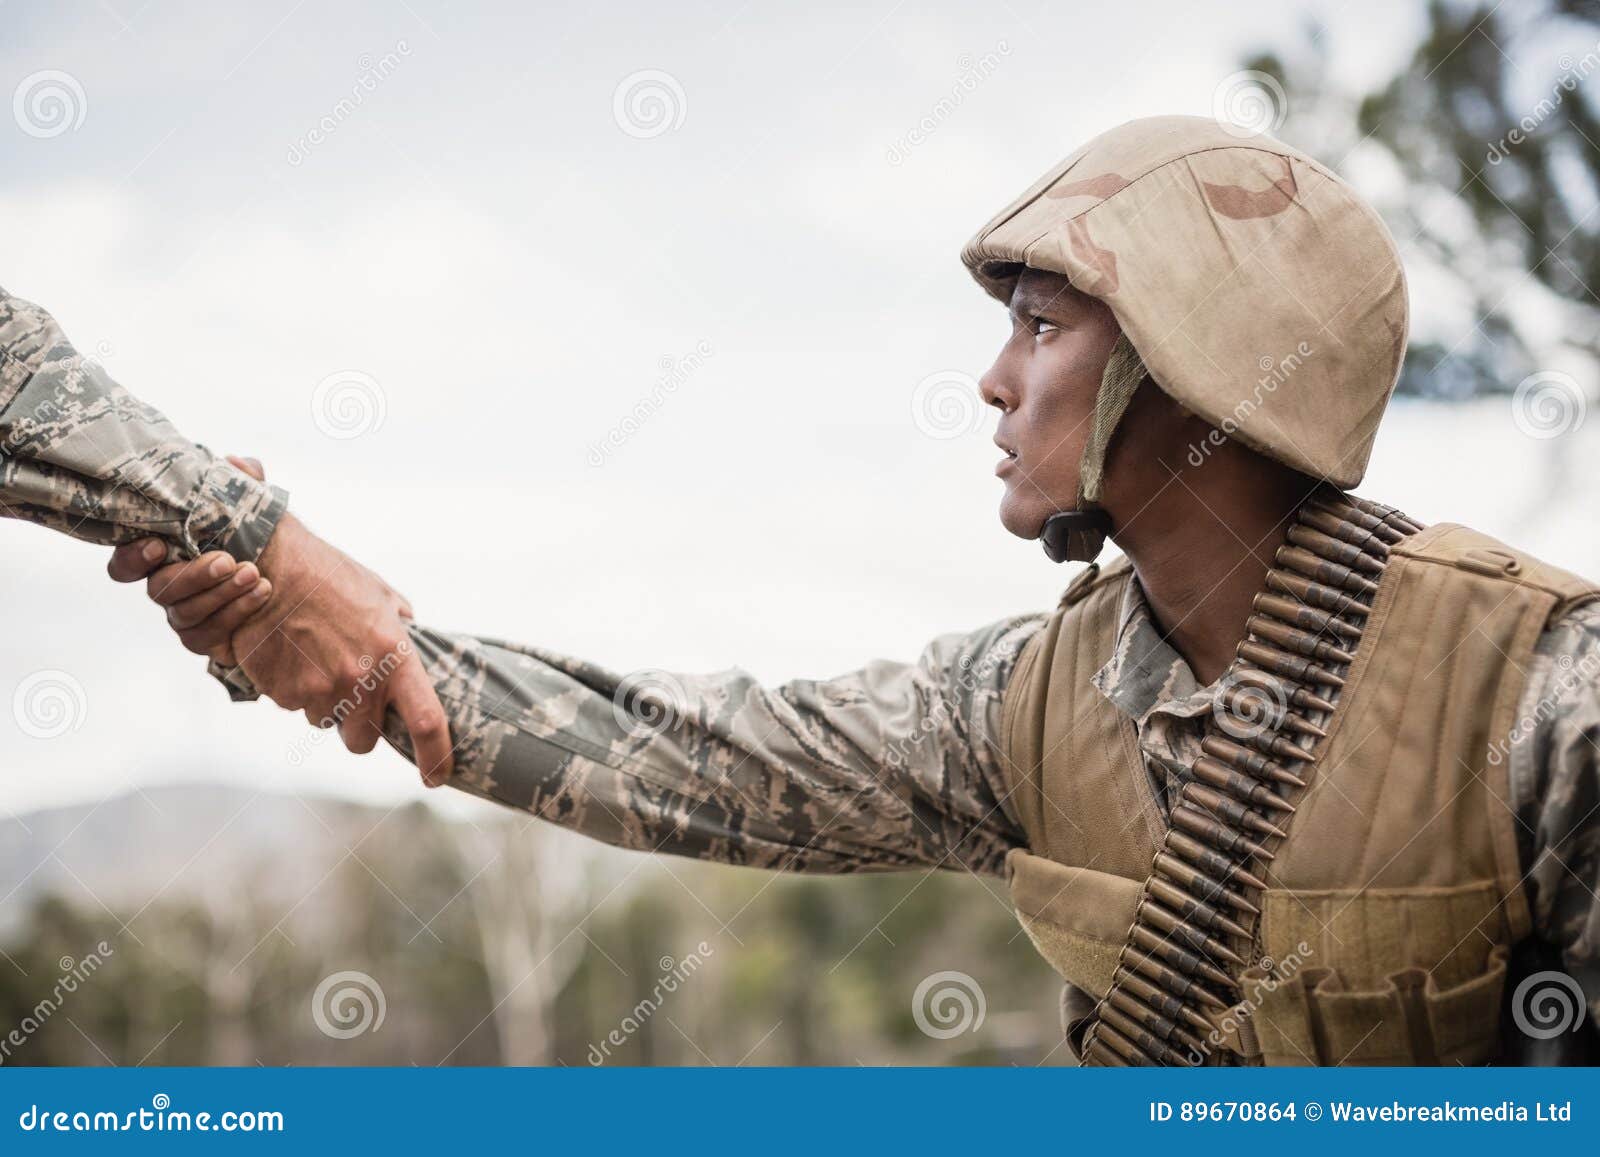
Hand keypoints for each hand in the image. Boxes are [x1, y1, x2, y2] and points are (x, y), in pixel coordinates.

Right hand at [108, 457, 454, 785]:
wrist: (269, 562)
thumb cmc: (331, 576)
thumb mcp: (382, 598)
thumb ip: (404, 631)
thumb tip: (415, 651)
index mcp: (395, 656)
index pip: (426, 721)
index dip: (436, 756)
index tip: (436, 776)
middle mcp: (359, 680)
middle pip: (363, 741)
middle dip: (358, 728)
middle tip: (352, 695)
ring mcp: (318, 689)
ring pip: (325, 723)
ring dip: (324, 703)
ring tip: (317, 659)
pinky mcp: (282, 691)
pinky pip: (293, 706)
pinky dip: (294, 688)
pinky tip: (292, 654)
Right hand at [108, 457, 274, 665]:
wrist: (298, 585)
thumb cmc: (262, 542)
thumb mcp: (256, 510)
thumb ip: (243, 485)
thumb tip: (236, 463)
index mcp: (168, 554)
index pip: (129, 563)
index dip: (134, 558)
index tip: (160, 545)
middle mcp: (170, 586)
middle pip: (159, 588)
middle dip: (193, 575)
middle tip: (227, 560)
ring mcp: (186, 615)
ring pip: (184, 613)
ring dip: (221, 592)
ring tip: (254, 574)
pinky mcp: (207, 639)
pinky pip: (206, 635)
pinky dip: (236, 612)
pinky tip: (262, 592)